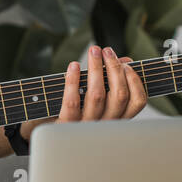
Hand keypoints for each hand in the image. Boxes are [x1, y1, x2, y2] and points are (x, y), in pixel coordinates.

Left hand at [22, 45, 148, 142]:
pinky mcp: (66, 125)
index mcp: (117, 119)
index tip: (127, 64)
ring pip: (97, 95)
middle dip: (114, 68)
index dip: (135, 81)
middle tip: (106, 50)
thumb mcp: (95, 97)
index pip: (137, 102)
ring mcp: (86, 127)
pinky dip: (73, 81)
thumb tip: (126, 60)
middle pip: (119, 95)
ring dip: (96, 68)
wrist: (44, 131)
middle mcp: (104, 125)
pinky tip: (73, 66)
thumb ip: (111, 81)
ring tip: (94, 51)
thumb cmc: (75, 109)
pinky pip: (72, 101)